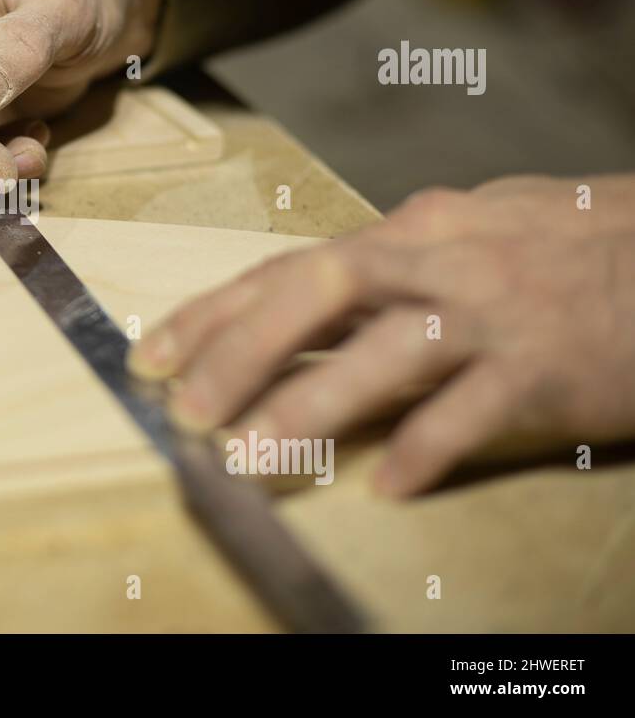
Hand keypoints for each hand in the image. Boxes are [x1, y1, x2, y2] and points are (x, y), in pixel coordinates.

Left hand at [128, 175, 634, 495]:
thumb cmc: (563, 246)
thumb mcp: (466, 233)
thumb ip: (388, 264)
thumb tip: (307, 290)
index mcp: (409, 231)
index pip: (289, 268)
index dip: (215, 311)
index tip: (153, 353)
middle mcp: (439, 262)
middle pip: (318, 295)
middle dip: (239, 352)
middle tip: (183, 410)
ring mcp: (492, 313)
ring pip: (385, 354)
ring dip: (310, 405)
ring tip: (251, 456)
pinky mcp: (545, 367)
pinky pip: (473, 413)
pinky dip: (427, 449)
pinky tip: (386, 486)